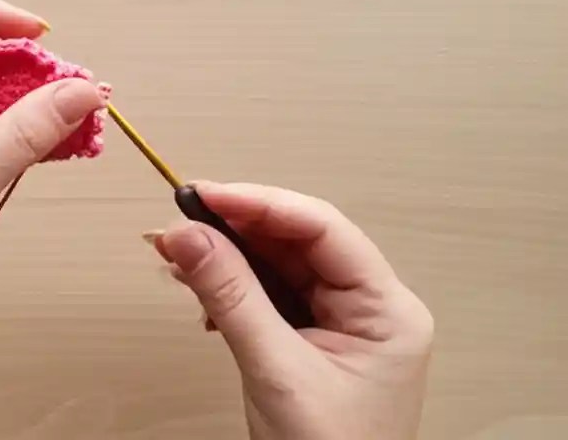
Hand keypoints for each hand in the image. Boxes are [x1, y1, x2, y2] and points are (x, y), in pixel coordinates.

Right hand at [153, 182, 432, 439]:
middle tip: (181, 219)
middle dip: (236, 228)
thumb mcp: (276, 372)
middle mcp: (372, 309)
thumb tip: (188, 236)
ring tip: (178, 251)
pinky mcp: (313, 342)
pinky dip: (232, 288)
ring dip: (228, 257)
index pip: (323, 230)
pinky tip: (199, 289)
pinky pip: (271, 296)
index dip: (261, 203)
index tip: (205, 194)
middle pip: (299, 242)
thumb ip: (231, 297)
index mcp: (389, 310)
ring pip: (280, 266)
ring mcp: (343, 326)